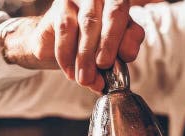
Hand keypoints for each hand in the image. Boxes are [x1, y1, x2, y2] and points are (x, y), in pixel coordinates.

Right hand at [0, 0, 144, 91]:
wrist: (55, 46)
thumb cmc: (89, 48)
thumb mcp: (109, 53)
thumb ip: (116, 58)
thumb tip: (116, 73)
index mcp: (119, 4)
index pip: (129, 18)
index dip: (127, 36)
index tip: (125, 58)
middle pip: (112, 15)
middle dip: (109, 44)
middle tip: (104, 66)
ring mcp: (80, 0)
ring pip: (88, 24)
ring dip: (86, 56)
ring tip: (85, 78)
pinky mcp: (60, 8)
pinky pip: (65, 31)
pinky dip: (68, 56)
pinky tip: (70, 72)